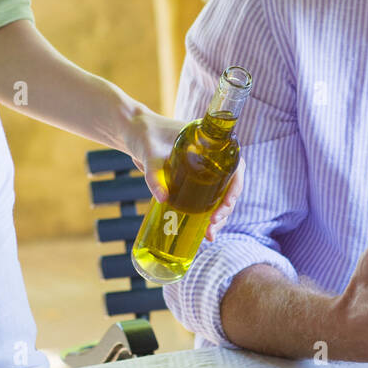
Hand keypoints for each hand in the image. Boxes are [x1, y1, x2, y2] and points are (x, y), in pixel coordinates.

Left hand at [125, 108, 244, 241]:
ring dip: (217, 217)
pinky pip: (203, 200)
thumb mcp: (150, 153)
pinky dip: (204, 216)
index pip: (235, 167)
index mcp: (211, 145)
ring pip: (218, 197)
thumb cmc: (145, 135)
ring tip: (209, 235)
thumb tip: (163, 199)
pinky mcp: (189, 182)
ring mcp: (201, 171)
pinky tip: (202, 231)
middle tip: (213, 225)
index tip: (227, 203)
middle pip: (229, 187)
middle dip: (225, 209)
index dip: (236, 187)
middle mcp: (210, 159)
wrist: (132, 132)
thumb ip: (154, 174)